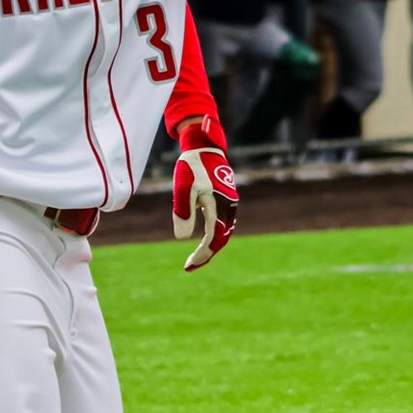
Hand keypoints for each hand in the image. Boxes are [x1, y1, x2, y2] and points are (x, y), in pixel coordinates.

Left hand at [171, 116, 237, 271]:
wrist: (203, 147)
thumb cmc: (191, 166)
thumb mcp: (183, 188)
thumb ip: (183, 212)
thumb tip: (183, 238)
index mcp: (219, 205)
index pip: (213, 237)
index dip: (202, 253)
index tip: (189, 265)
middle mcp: (228, 206)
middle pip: (221, 238)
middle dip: (207, 254)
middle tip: (190, 266)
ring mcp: (228, 203)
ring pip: (223, 231)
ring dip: (211, 246)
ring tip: (196, 257)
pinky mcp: (225, 200)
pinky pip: (221, 223)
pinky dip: (213, 235)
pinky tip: (203, 241)